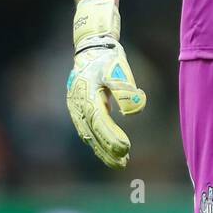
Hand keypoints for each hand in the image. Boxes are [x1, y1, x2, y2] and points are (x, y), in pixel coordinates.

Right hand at [66, 0, 146, 168]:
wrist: (91, 49)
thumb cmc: (107, 59)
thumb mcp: (117, 68)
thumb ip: (124, 89)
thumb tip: (135, 111)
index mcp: (86, 94)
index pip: (99, 120)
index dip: (110, 136)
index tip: (125, 148)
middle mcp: (78, 105)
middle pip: (92, 133)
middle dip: (107, 149)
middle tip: (123, 162)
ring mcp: (77, 109)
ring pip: (89, 135)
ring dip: (103, 150)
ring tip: (120, 163)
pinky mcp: (80, 111)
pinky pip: (89, 131)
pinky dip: (99, 142)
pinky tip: (112, 150)